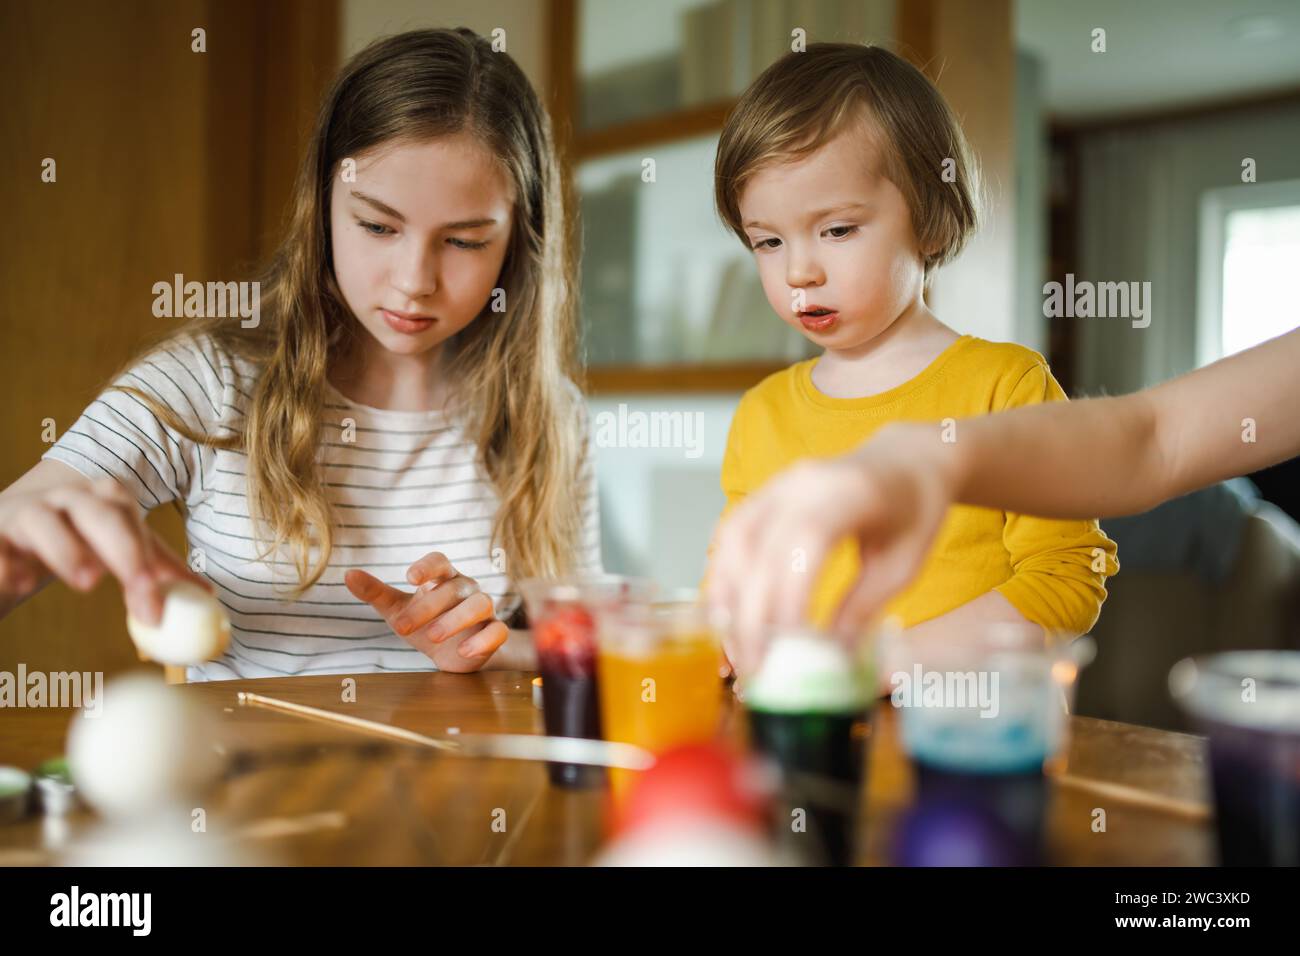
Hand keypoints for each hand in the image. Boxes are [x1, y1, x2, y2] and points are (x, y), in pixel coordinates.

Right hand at [0, 476, 209, 624]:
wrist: (5, 536)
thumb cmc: (70, 540)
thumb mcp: (113, 549)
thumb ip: (154, 566)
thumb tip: (205, 593)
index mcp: (99, 500)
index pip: (128, 516)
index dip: (145, 554)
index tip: (156, 598)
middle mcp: (62, 499)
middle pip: (96, 511)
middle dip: (120, 548)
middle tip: (138, 586)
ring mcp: (21, 512)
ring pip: (42, 520)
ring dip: (65, 549)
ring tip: (87, 580)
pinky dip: (5, 563)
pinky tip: (16, 584)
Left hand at [344, 552, 506, 672]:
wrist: (455, 652)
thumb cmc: (426, 622)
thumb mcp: (397, 609)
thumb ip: (375, 593)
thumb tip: (348, 574)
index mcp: (443, 578)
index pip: (440, 561)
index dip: (427, 566)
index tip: (409, 578)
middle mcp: (466, 589)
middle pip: (454, 588)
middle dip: (428, 607)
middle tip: (402, 628)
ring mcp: (483, 610)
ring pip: (480, 604)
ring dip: (456, 619)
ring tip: (432, 637)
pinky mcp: (494, 633)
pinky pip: (497, 631)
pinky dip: (483, 640)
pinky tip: (463, 651)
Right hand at [706, 423, 957, 677]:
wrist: (905, 463)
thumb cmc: (913, 514)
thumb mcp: (902, 567)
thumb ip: (862, 609)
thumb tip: (828, 660)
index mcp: (849, 493)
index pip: (803, 543)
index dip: (787, 598)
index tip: (786, 650)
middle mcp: (803, 483)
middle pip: (757, 548)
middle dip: (748, 614)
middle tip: (752, 667)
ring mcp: (778, 485)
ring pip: (731, 541)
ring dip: (725, 599)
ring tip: (733, 648)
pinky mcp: (764, 494)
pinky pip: (730, 535)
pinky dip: (723, 577)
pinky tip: (727, 615)